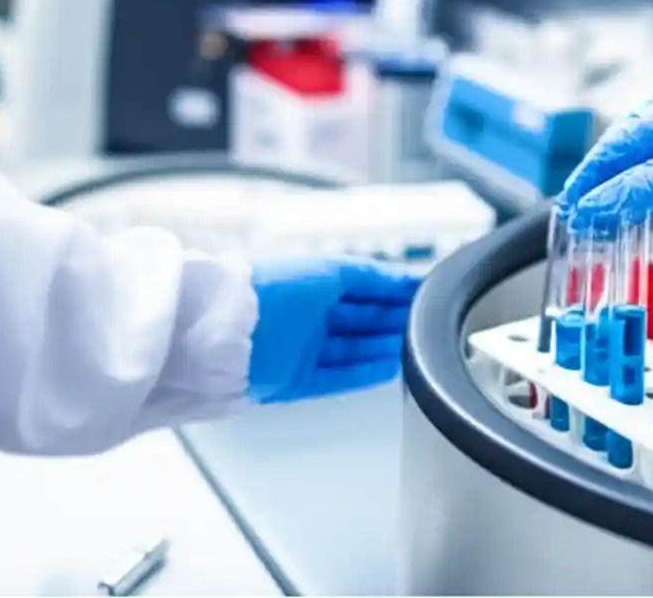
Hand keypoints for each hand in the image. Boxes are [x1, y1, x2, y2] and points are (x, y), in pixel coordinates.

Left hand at [247, 257, 419, 403]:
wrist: (222, 334)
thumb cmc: (270, 292)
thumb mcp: (328, 272)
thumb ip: (368, 276)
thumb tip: (401, 277)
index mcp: (313, 281)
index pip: (364, 284)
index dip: (394, 287)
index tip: (425, 291)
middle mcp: (308, 314)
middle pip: (361, 317)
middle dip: (394, 318)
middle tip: (431, 321)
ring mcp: (302, 348)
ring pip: (353, 348)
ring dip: (384, 347)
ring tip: (418, 347)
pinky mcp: (295, 379)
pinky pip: (338, 376)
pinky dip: (364, 373)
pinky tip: (390, 369)